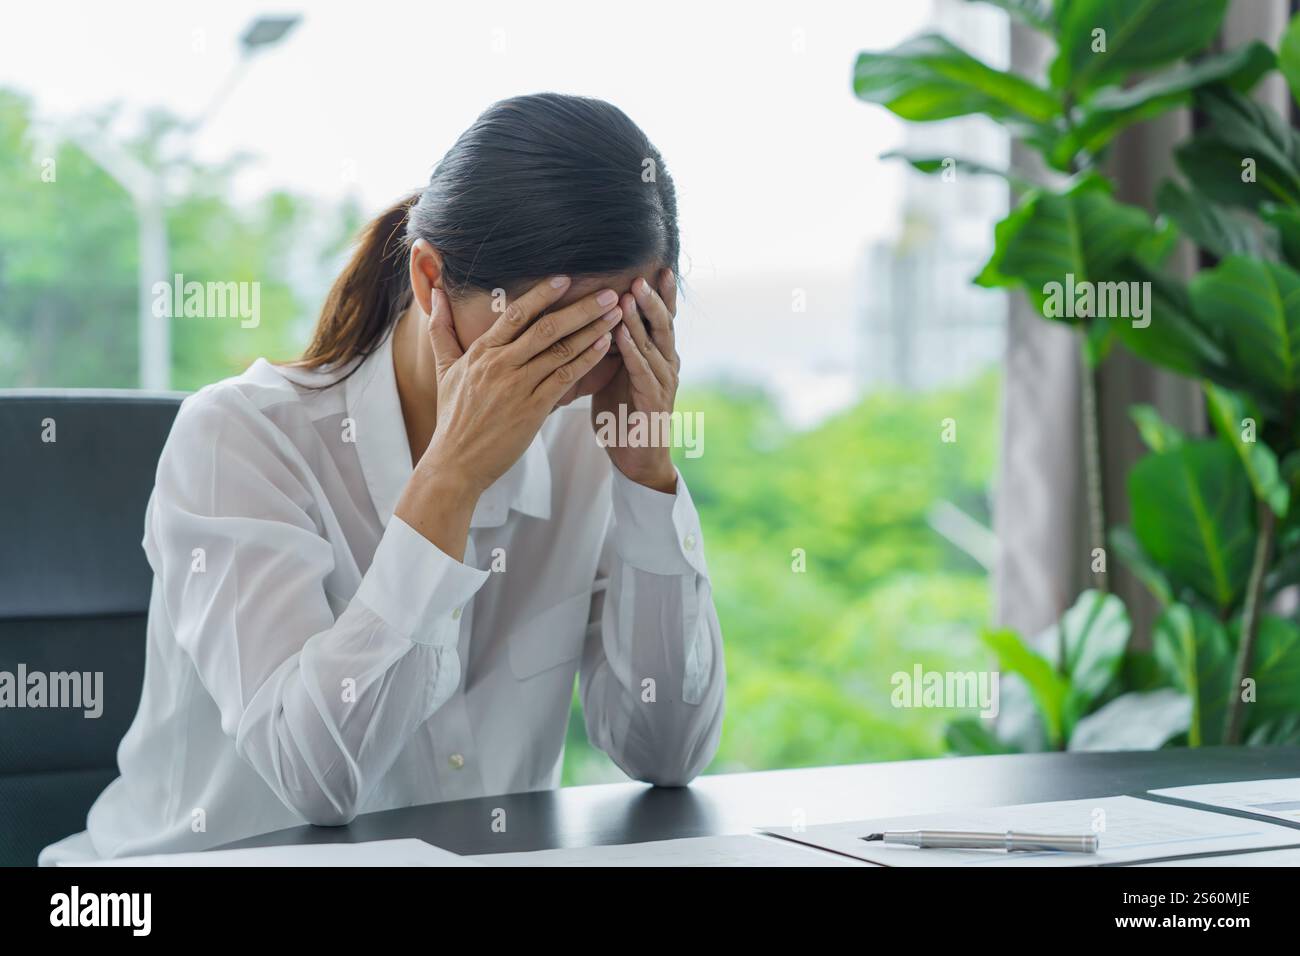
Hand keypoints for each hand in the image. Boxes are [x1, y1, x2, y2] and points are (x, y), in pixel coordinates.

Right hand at [420, 276, 623, 496]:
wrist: (456, 462)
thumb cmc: (452, 416)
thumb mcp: (444, 369)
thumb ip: (441, 329)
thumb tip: (437, 295)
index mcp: (482, 351)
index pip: (517, 314)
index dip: (543, 294)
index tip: (567, 278)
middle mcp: (501, 365)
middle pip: (548, 327)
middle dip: (582, 308)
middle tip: (608, 292)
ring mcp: (518, 387)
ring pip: (562, 351)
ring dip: (593, 330)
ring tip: (616, 314)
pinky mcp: (533, 409)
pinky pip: (566, 379)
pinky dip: (587, 360)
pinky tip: (604, 346)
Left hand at [592, 268, 679, 493]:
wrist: (637, 459)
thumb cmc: (623, 414)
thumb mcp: (616, 373)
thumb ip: (614, 346)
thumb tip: (596, 317)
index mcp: (659, 356)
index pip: (661, 318)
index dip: (661, 294)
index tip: (657, 267)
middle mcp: (667, 364)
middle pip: (663, 324)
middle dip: (653, 298)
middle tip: (641, 273)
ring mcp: (664, 382)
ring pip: (655, 343)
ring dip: (642, 318)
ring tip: (632, 293)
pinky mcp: (654, 401)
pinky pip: (642, 370)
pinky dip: (632, 350)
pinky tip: (621, 334)